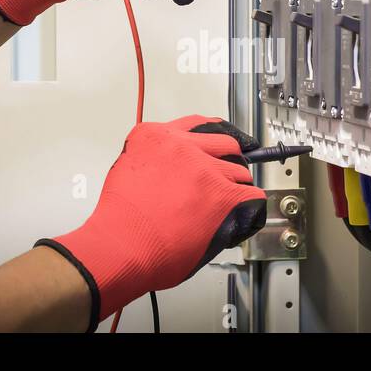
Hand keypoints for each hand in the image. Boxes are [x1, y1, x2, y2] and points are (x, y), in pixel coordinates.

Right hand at [37, 116, 266, 327]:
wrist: (121, 245)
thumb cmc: (119, 221)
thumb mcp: (126, 171)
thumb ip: (154, 163)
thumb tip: (171, 172)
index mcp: (154, 137)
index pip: (195, 125)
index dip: (212, 136)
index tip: (219, 143)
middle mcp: (181, 147)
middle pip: (225, 144)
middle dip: (228, 160)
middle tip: (226, 176)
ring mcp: (204, 170)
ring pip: (239, 171)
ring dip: (235, 187)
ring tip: (224, 205)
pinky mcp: (221, 195)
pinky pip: (251, 195)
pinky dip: (250, 205)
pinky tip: (242, 214)